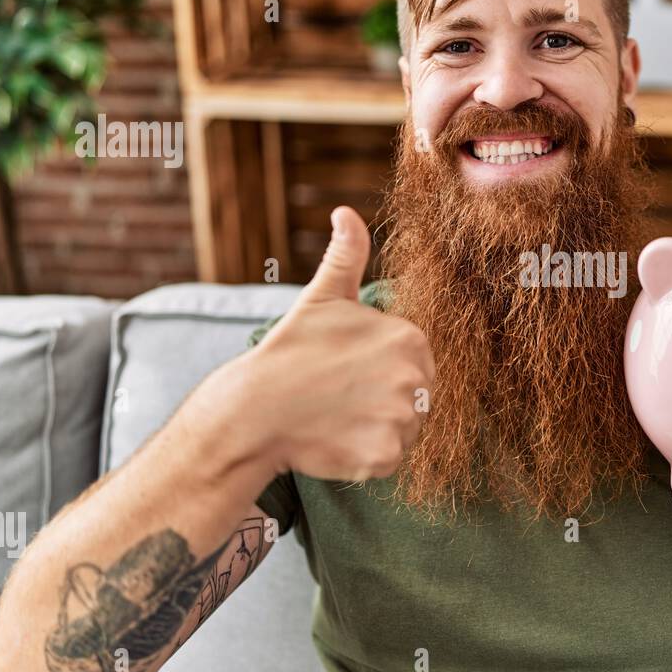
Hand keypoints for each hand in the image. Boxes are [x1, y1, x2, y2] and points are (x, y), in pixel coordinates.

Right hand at [229, 206, 434, 481]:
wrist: (254, 409)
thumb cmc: (291, 350)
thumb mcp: (324, 297)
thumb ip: (347, 256)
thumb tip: (346, 213)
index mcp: (410, 339)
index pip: (417, 363)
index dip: (383, 369)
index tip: (350, 371)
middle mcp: (415, 378)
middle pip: (417, 398)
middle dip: (385, 400)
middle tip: (342, 396)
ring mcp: (400, 420)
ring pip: (406, 430)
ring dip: (377, 429)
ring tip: (338, 415)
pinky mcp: (384, 456)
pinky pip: (390, 459)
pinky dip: (366, 455)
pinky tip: (337, 439)